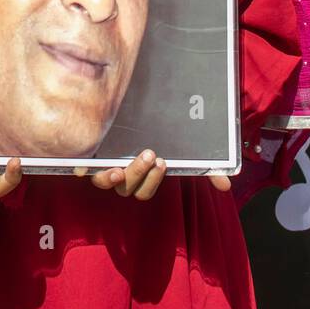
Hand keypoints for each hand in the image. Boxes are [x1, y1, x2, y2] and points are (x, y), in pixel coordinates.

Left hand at [80, 151, 230, 199]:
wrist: (131, 117)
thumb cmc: (157, 139)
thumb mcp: (180, 152)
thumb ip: (204, 169)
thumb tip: (226, 184)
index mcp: (140, 178)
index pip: (145, 191)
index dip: (151, 181)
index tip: (163, 162)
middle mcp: (121, 176)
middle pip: (126, 187)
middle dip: (139, 173)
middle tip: (150, 153)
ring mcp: (103, 167)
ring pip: (105, 182)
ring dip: (111, 175)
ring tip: (120, 165)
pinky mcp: (89, 157)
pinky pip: (83, 169)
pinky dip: (83, 169)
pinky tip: (87, 164)